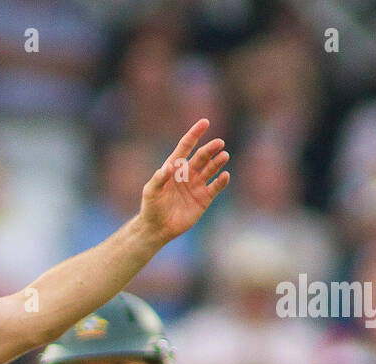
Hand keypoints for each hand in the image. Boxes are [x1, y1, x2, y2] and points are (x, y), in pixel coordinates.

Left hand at [139, 119, 229, 242]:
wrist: (157, 229)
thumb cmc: (151, 208)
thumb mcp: (150, 192)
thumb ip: (158, 179)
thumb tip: (168, 167)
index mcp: (174, 168)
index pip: (186, 146)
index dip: (195, 134)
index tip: (205, 122)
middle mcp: (187, 174)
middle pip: (202, 157)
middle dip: (210, 149)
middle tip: (219, 143)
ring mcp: (197, 186)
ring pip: (211, 169)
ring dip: (218, 162)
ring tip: (224, 156)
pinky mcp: (204, 199)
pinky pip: (215, 187)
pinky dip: (221, 181)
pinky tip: (224, 176)